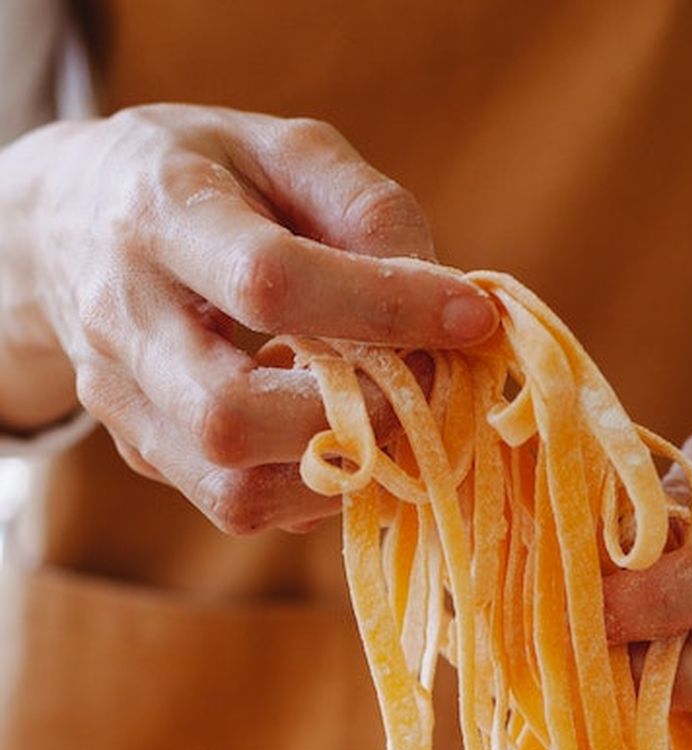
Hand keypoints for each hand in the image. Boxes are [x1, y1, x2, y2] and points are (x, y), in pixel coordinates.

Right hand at [0, 105, 496, 533]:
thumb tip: (445, 303)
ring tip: (374, 409)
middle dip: (355, 419)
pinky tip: (326, 427)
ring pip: (234, 488)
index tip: (471, 319)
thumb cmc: (209, 182)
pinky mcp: (140, 452)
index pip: (268, 282)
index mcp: (158, 212)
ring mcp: (121, 398)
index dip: (381, 309)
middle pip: (231, 415)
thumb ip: (367, 211)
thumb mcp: (285, 153)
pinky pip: (237, 506)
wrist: (72, 220)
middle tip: (425, 388)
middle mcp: (122, 315)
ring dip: (337, 469)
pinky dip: (309, 486)